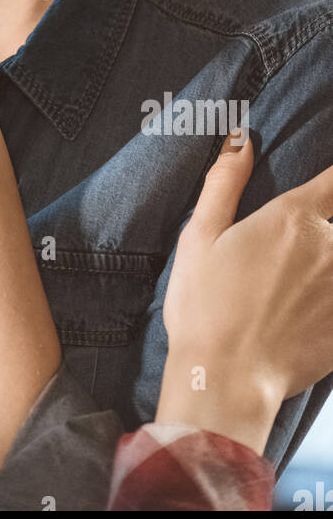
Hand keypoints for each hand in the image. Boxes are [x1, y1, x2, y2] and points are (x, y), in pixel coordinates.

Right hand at [162, 128, 332, 422]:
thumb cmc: (205, 306)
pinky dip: (327, 304)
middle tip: (277, 268)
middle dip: (319, 236)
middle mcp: (329, 247)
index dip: (332, 182)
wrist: (227, 380)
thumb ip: (225, 181)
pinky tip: (305, 317)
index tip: (326, 189)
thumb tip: (240, 138)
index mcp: (292, 218)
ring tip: (286, 292)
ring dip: (324, 271)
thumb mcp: (199, 235)